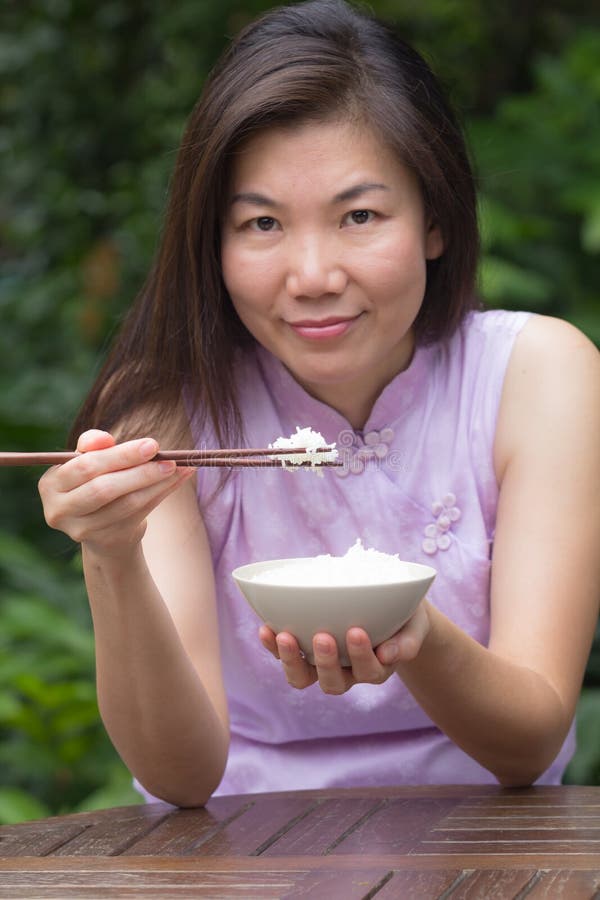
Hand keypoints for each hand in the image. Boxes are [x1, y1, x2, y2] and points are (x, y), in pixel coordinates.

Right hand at [39, 429, 193, 556]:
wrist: (100, 524)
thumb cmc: (94, 480)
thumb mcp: (89, 460)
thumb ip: (92, 445)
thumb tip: (104, 438)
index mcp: (51, 484)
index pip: (86, 467)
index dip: (120, 456)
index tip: (152, 445)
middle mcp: (60, 511)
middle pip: (104, 489)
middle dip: (140, 472)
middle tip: (170, 460)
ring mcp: (83, 530)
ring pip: (127, 504)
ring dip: (158, 484)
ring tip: (181, 468)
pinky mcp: (107, 540)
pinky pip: (140, 514)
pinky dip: (162, 494)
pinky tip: (179, 479)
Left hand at [259, 602, 430, 694]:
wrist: (392, 610)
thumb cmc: (405, 616)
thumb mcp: (414, 624)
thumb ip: (408, 640)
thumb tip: (389, 655)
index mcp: (377, 668)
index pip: (370, 671)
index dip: (361, 656)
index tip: (357, 632)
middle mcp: (348, 673)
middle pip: (333, 683)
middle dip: (326, 662)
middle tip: (322, 636)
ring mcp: (324, 665)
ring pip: (304, 678)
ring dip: (291, 660)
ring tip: (283, 636)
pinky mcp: (305, 652)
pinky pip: (286, 657)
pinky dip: (273, 647)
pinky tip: (266, 628)